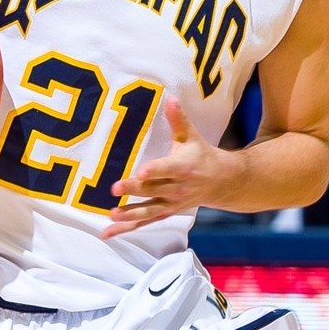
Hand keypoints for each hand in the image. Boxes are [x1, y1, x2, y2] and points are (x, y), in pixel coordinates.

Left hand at [102, 97, 226, 239]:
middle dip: (134, 190)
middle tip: (115, 188)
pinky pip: (144, 223)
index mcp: (182, 168)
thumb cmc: (202, 154)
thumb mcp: (192, 136)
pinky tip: (107, 232)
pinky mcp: (164, 212)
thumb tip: (170, 97)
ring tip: (112, 214)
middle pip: (152, 190)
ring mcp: (170, 204)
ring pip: (148, 211)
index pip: (166, 170)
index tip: (141, 172)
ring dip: (129, 215)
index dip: (154, 171)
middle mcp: (176, 188)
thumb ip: (178, 119)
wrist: (221, 182)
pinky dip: (126, 229)